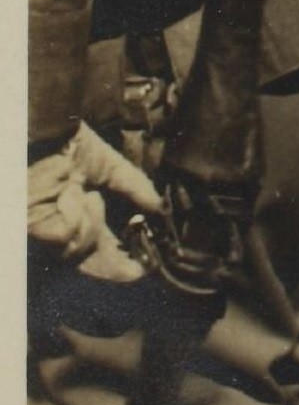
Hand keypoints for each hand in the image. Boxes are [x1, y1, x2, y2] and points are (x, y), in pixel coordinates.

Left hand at [28, 124, 162, 283]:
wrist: (45, 134)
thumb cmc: (68, 144)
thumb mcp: (110, 166)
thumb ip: (134, 186)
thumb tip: (159, 207)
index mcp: (77, 209)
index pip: (97, 241)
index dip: (119, 256)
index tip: (143, 265)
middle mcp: (59, 223)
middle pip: (85, 258)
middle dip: (112, 267)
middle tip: (137, 271)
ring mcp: (44, 228)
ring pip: (79, 247)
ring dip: (90, 221)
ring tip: (84, 195)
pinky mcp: (33, 228)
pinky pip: (67, 236)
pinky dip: (75, 217)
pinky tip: (69, 197)